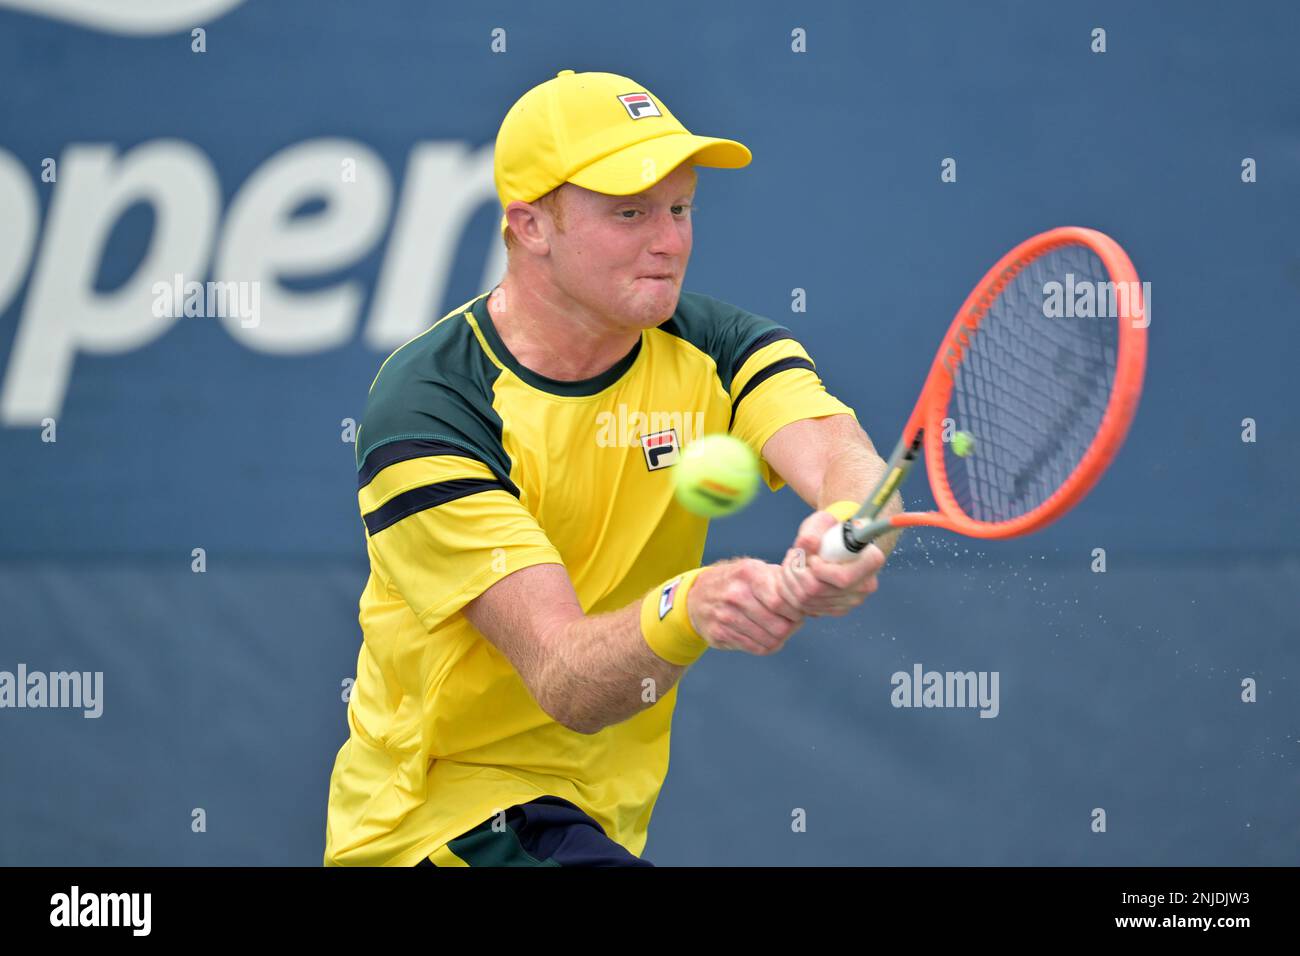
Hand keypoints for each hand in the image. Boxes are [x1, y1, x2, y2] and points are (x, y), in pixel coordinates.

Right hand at [686, 558, 804, 655]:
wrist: (696, 596)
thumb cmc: (736, 582)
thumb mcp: (757, 571)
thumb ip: (785, 584)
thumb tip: (817, 605)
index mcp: (749, 574)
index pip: (781, 602)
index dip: (796, 612)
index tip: (798, 612)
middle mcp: (735, 595)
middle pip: (778, 625)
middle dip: (790, 627)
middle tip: (790, 623)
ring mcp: (725, 616)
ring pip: (769, 640)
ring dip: (779, 638)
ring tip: (777, 629)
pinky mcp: (720, 634)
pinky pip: (755, 649)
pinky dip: (766, 646)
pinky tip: (764, 636)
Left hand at [777, 510, 884, 616]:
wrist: (834, 545)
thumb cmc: (831, 531)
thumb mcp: (822, 522)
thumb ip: (813, 531)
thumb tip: (807, 542)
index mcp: (871, 561)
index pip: (842, 578)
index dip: (819, 569)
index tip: (812, 557)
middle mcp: (865, 585)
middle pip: (819, 591)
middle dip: (796, 572)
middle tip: (793, 556)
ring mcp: (852, 601)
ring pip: (808, 601)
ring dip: (790, 581)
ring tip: (791, 563)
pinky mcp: (837, 609)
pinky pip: (806, 608)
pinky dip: (792, 592)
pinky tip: (793, 576)